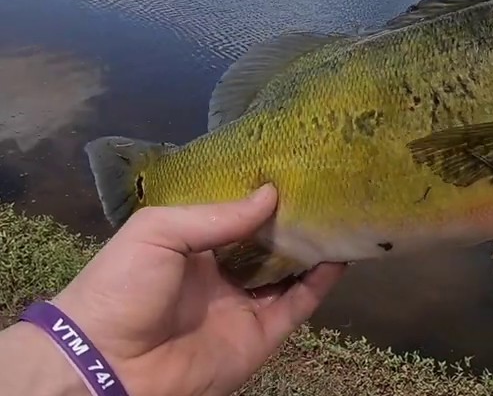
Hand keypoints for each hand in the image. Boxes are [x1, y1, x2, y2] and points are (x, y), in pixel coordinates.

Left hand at [48, 185, 345, 395]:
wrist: (109, 364)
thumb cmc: (122, 287)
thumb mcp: (157, 232)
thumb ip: (216, 215)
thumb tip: (271, 195)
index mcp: (192, 246)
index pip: (236, 215)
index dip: (262, 194)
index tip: (294, 166)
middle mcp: (221, 273)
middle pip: (269, 242)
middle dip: (295, 218)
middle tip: (326, 186)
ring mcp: (243, 304)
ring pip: (291, 271)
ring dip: (315, 247)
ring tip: (342, 214)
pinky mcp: (261, 334)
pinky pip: (299, 304)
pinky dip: (322, 282)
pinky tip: (340, 253)